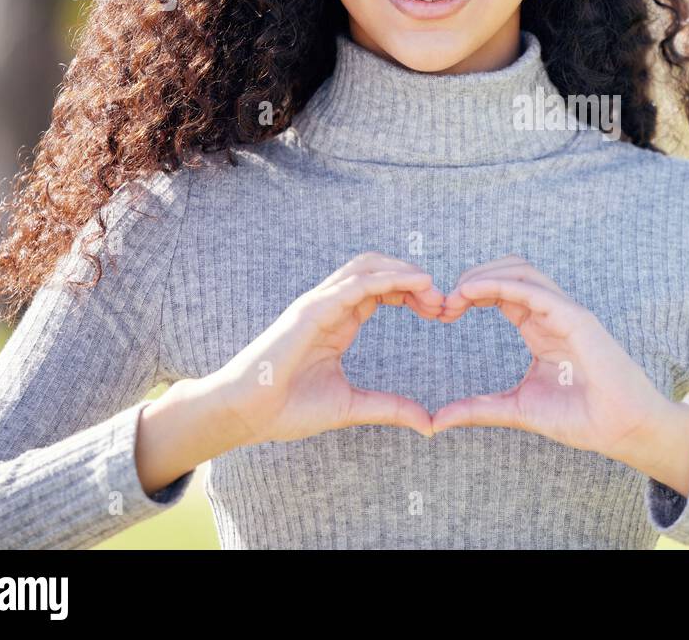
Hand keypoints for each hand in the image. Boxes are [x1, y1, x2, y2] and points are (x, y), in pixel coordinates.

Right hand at [203, 252, 445, 444]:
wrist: (245, 414)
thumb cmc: (287, 409)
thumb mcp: (351, 406)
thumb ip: (389, 408)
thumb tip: (428, 423)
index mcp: (339, 321)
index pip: (382, 289)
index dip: (413, 292)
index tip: (440, 311)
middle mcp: (330, 306)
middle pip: (378, 269)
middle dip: (413, 277)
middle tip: (443, 302)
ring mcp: (319, 305)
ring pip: (367, 266)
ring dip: (405, 271)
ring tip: (433, 290)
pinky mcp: (311, 310)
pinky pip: (354, 284)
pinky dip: (388, 278)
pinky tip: (414, 285)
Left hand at [430, 256, 672, 463]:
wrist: (621, 430)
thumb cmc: (580, 418)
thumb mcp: (516, 410)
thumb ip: (478, 409)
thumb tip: (438, 419)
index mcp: (540, 327)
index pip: (501, 291)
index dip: (470, 293)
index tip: (442, 313)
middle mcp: (552, 313)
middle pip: (509, 269)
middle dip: (473, 277)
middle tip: (444, 303)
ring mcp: (565, 312)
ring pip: (521, 270)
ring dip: (483, 275)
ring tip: (456, 295)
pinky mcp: (575, 318)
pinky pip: (534, 289)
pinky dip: (500, 284)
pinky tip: (473, 293)